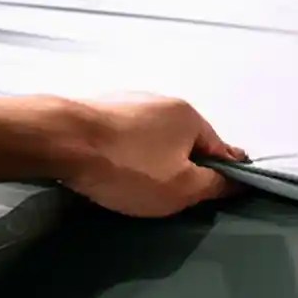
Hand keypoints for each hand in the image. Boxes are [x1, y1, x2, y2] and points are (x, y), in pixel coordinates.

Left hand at [54, 93, 248, 217]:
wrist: (59, 140)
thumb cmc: (128, 167)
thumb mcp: (182, 188)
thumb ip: (215, 186)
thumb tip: (239, 181)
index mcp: (190, 116)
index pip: (221, 149)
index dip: (224, 173)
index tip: (222, 191)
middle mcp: (163, 101)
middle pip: (185, 142)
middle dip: (183, 167)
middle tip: (171, 196)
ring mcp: (128, 102)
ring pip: (153, 139)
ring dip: (152, 159)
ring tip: (135, 185)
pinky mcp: (98, 109)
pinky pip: (125, 137)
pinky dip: (125, 153)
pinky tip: (112, 169)